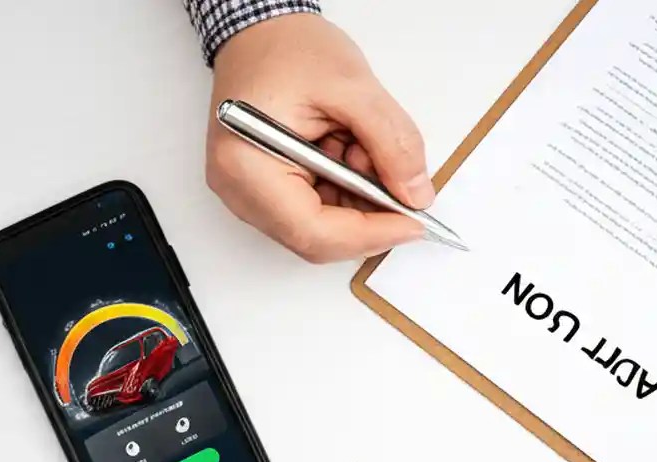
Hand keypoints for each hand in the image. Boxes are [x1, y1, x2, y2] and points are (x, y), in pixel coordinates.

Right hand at [207, 14, 432, 261]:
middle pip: (317, 238)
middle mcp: (239, 190)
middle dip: (367, 214)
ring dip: (357, 197)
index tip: (414, 222)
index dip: (371, 234)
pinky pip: (315, 210)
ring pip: (321, 227)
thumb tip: (417, 194)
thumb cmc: (287, 47)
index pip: (314, 232)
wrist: (260, 29)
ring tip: (361, 144)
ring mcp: (249, 193)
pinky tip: (348, 149)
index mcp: (247, 167)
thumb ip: (393, 143)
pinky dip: (345, 188)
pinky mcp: (265, 188)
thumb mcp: (353, 87)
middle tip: (397, 178)